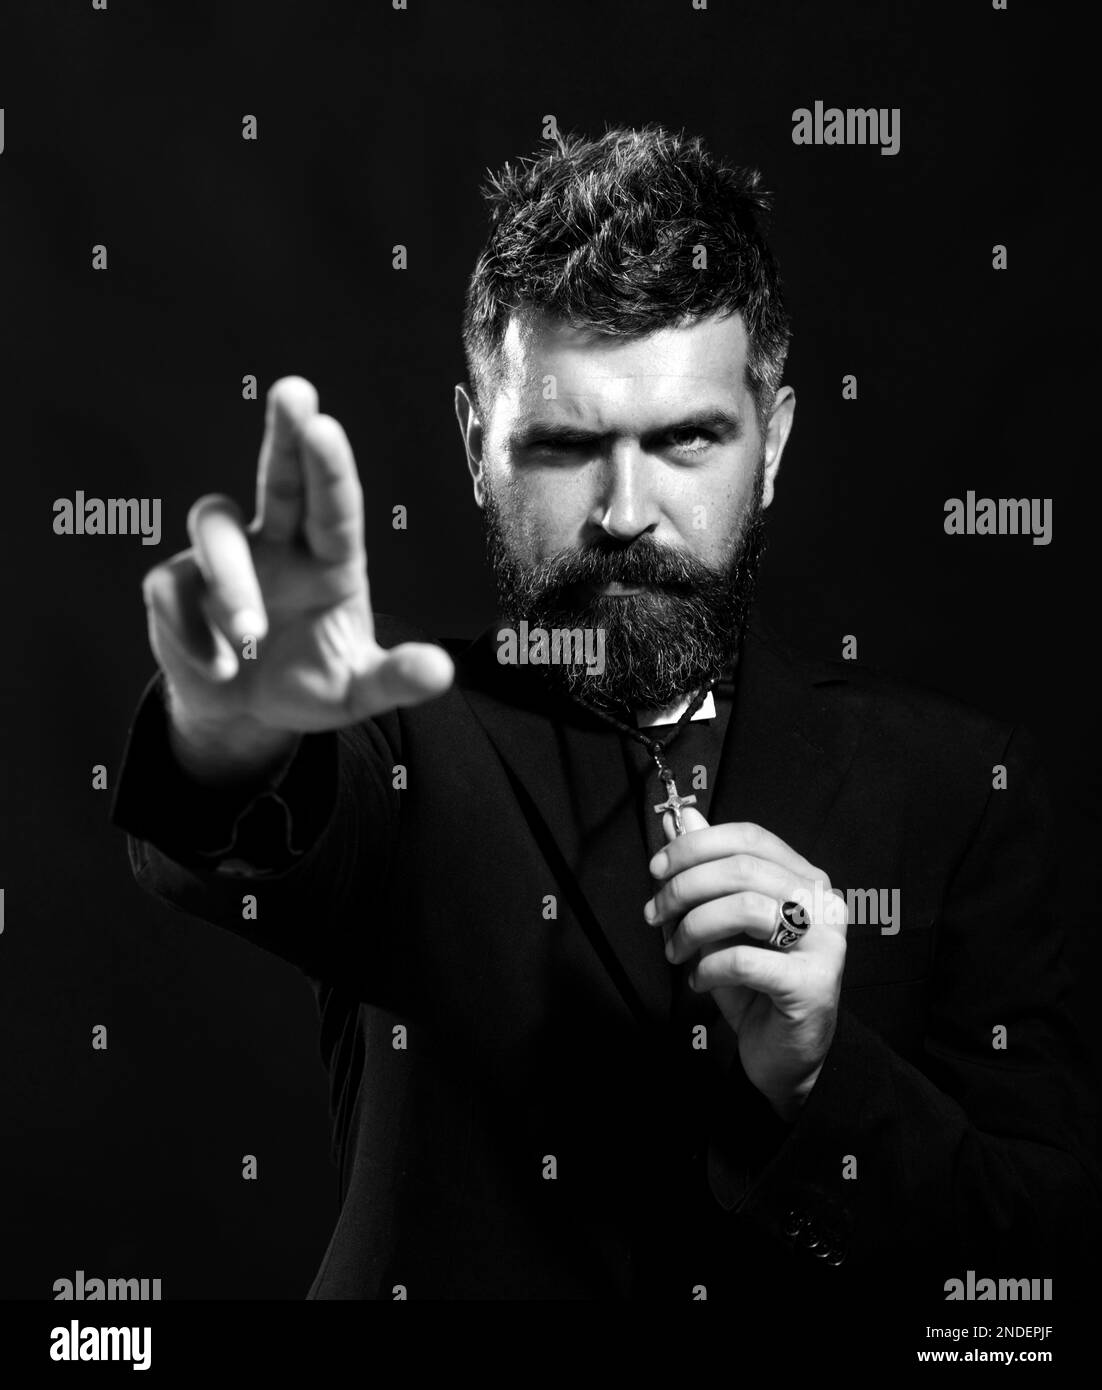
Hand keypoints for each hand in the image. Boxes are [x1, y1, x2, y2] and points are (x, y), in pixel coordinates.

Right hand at [141, 376, 453, 777]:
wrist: (243, 714)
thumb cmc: (308, 684)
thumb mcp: (358, 691)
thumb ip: (395, 679)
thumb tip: (440, 671)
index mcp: (330, 559)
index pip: (335, 506)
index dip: (330, 468)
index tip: (325, 427)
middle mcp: (278, 544)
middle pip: (280, 476)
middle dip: (285, 433)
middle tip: (295, 391)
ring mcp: (224, 559)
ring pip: (217, 527)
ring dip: (231, 579)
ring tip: (251, 637)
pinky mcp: (175, 585)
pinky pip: (173, 591)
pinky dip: (193, 633)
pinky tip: (219, 668)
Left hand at [644, 808, 847, 1121]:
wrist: (782, 1056)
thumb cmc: (752, 985)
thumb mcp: (720, 923)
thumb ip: (704, 870)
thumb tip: (679, 818)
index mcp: (803, 879)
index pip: (749, 838)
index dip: (697, 845)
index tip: (657, 867)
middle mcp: (821, 904)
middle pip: (743, 868)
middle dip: (685, 886)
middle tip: (654, 913)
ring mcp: (824, 943)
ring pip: (746, 907)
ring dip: (694, 927)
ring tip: (675, 950)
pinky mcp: (813, 984)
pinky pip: (746, 960)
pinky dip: (709, 968)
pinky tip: (699, 980)